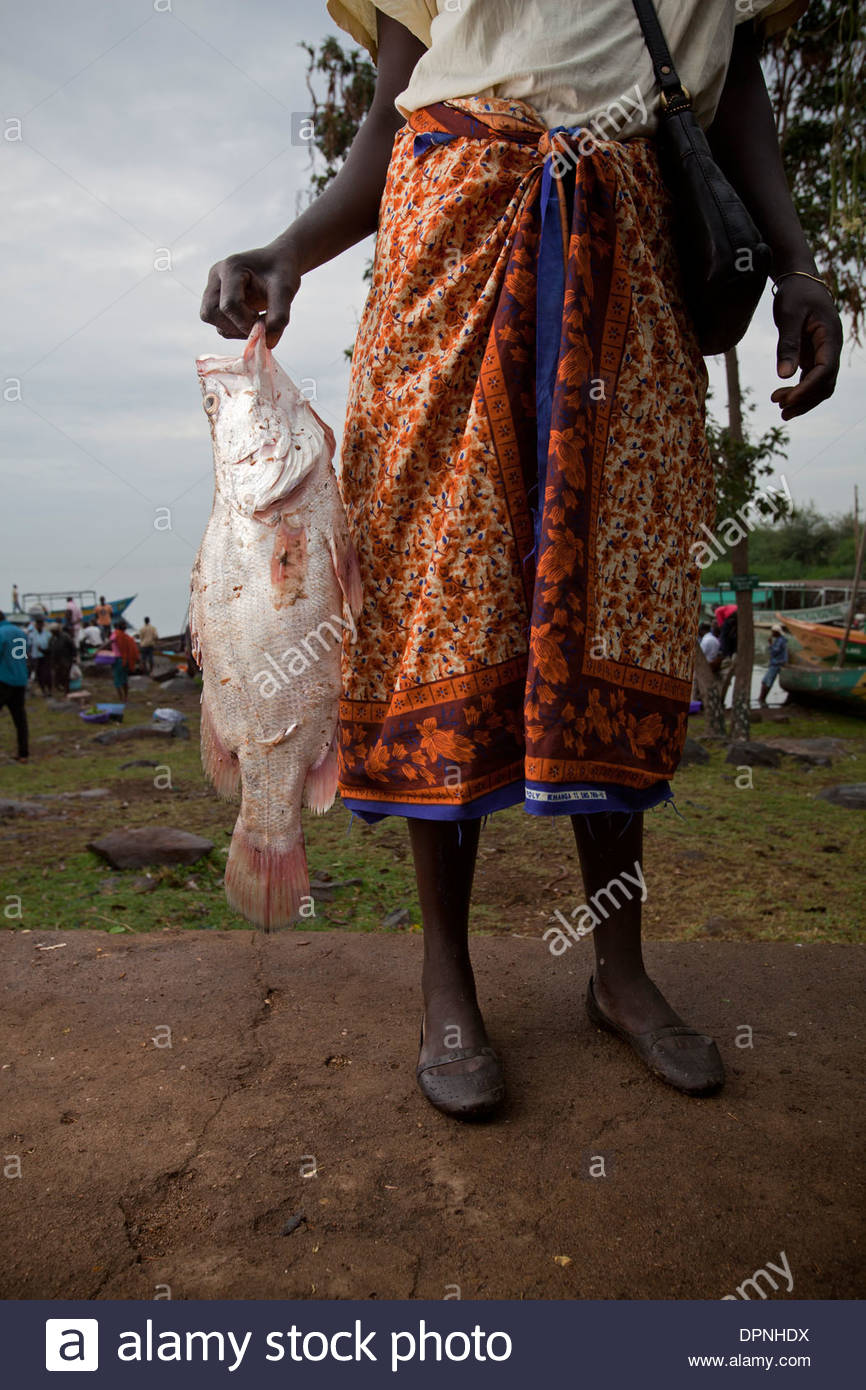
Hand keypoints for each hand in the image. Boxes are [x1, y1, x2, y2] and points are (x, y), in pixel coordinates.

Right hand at [200, 240, 300, 348]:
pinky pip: (218, 321)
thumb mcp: (286, 290)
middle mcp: (216, 276)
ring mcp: (213, 287)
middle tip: (258, 324)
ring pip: (210, 318)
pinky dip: (235, 328)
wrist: (279, 263)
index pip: (229, 304)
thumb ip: (279, 316)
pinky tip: (252, 319)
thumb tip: (268, 343)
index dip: (246, 321)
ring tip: (257, 320)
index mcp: (231, 267)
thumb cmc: (282, 271)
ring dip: (234, 329)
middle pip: (210, 312)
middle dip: (234, 326)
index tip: (265, 321)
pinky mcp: (216, 298)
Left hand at [770, 275, 842, 419]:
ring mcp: (824, 353)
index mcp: (831, 337)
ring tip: (780, 408)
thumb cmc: (796, 293)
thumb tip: (784, 375)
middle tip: (779, 407)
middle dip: (805, 398)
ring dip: (803, 400)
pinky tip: (783, 398)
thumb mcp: (789, 315)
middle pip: (825, 383)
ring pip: (820, 386)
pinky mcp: (814, 356)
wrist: (800, 281)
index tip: (788, 399)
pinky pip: (811, 380)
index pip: (825, 370)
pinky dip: (800, 392)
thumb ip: (788, 344)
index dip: (808, 388)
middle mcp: (831, 348)